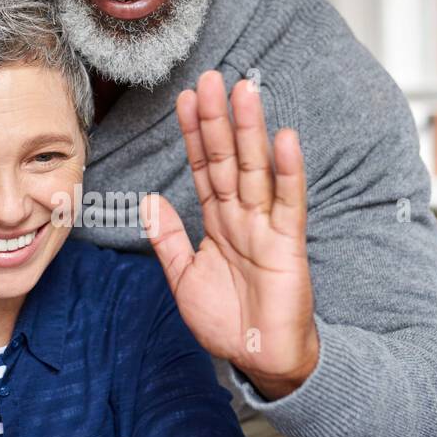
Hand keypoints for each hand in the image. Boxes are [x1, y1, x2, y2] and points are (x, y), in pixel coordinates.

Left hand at [143, 71, 318, 399]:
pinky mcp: (288, 243)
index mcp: (217, 220)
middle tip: (211, 79)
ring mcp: (266, 225)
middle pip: (229, 158)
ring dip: (251, 130)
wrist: (259, 357)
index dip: (193, 134)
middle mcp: (242, 215)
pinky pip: (288, 202)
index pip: (203, 167)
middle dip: (218, 120)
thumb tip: (148, 200)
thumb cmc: (227, 321)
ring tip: (245, 92)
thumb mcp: (184, 278)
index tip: (185, 98)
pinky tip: (285, 138)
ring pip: (256, 169)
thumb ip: (168, 238)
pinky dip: (288, 171)